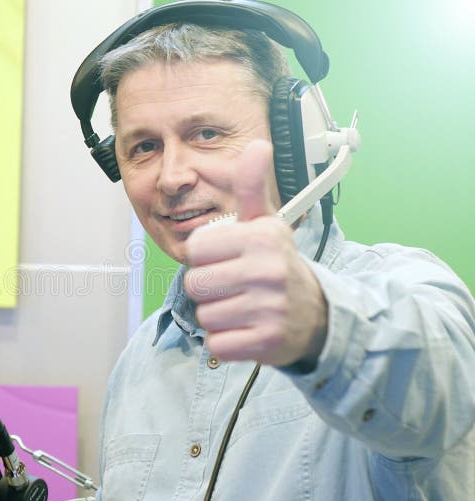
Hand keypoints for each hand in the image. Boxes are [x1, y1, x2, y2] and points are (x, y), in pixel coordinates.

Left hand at [183, 140, 327, 367]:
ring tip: (243, 307)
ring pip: (204, 316)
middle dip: (209, 289)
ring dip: (218, 316)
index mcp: (263, 237)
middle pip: (194, 284)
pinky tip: (247, 330)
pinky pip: (216, 344)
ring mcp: (269, 309)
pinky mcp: (266, 343)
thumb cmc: (276, 266)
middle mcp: (268, 271)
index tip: (230, 259)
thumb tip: (256, 144)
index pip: (196, 249)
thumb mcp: (265, 224)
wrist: (316, 315)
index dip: (206, 257)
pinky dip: (226, 342)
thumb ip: (251, 187)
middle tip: (236, 287)